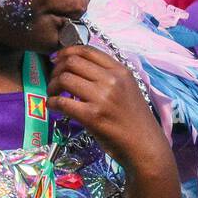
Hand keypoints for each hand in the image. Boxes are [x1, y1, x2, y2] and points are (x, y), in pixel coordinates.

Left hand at [47, 45, 169, 172]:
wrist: (145, 147)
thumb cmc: (134, 121)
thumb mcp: (127, 89)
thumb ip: (107, 77)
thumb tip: (75, 69)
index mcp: (121, 71)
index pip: (87, 51)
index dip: (66, 52)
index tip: (56, 59)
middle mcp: (112, 80)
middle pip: (72, 62)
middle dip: (56, 69)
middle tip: (53, 81)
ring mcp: (102, 97)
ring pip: (64, 78)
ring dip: (52, 86)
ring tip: (54, 95)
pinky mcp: (93, 116)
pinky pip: (62, 102)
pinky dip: (52, 103)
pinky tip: (53, 107)